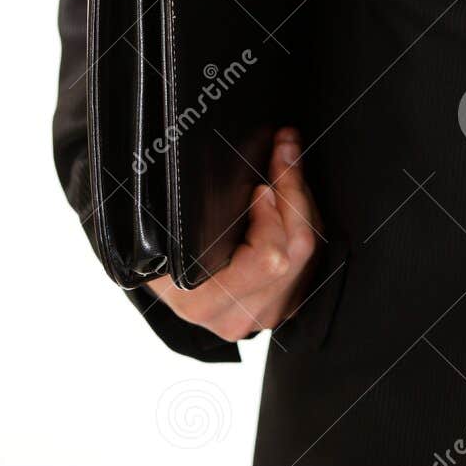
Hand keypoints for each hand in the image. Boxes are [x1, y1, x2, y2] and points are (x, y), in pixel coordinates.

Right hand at [146, 127, 320, 341]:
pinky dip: (304, 219)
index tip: (260, 186)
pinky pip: (312, 257)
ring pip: (310, 251)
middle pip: (296, 251)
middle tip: (284, 150)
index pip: (266, 260)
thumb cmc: (153, 246)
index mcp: (203, 303)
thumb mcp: (159, 229)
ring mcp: (265, 312)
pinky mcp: (284, 303)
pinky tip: (290, 192)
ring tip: (287, 160)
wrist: (157, 277)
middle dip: (293, 191)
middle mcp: (237, 315)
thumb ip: (186, 210)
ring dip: (301, 200)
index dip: (270, 217)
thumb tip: (216, 164)